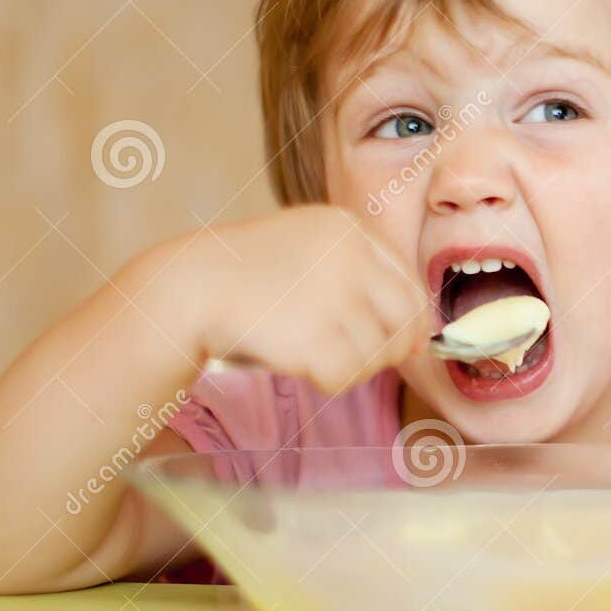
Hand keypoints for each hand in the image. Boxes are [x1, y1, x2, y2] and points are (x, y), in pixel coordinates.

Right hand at [161, 205, 432, 394]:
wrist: (190, 288)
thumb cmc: (248, 275)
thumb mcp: (310, 249)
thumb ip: (364, 279)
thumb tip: (420, 337)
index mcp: (349, 229)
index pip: (410, 282)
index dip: (415, 320)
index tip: (408, 341)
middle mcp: (349, 257)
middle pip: (406, 320)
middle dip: (393, 349)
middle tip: (363, 358)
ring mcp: (333, 297)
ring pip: (377, 355)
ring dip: (353, 367)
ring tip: (315, 354)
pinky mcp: (315, 338)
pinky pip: (347, 377)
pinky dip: (330, 381)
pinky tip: (303, 365)